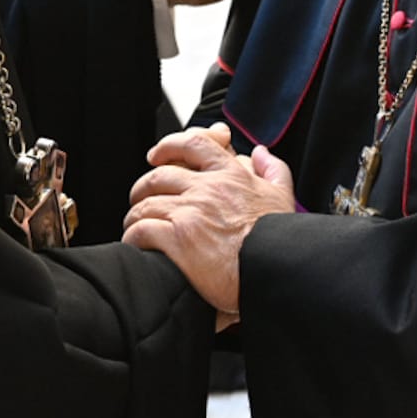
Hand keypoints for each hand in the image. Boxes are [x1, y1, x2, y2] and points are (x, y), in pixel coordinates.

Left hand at [124, 121, 295, 314]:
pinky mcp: (179, 239)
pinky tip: (136, 245)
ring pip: (146, 204)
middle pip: (159, 176)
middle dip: (143, 187)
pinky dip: (133, 237)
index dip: (169, 145)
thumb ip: (273, 169)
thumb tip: (260, 153)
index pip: (193, 145)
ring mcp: (191, 212)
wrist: (275, 272)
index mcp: (230, 176)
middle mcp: (207, 189)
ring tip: (134, 227)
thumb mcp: (283, 196)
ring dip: (135, 216)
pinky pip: (142, 231)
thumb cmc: (280, 242)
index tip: (156, 154)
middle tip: (139, 199)